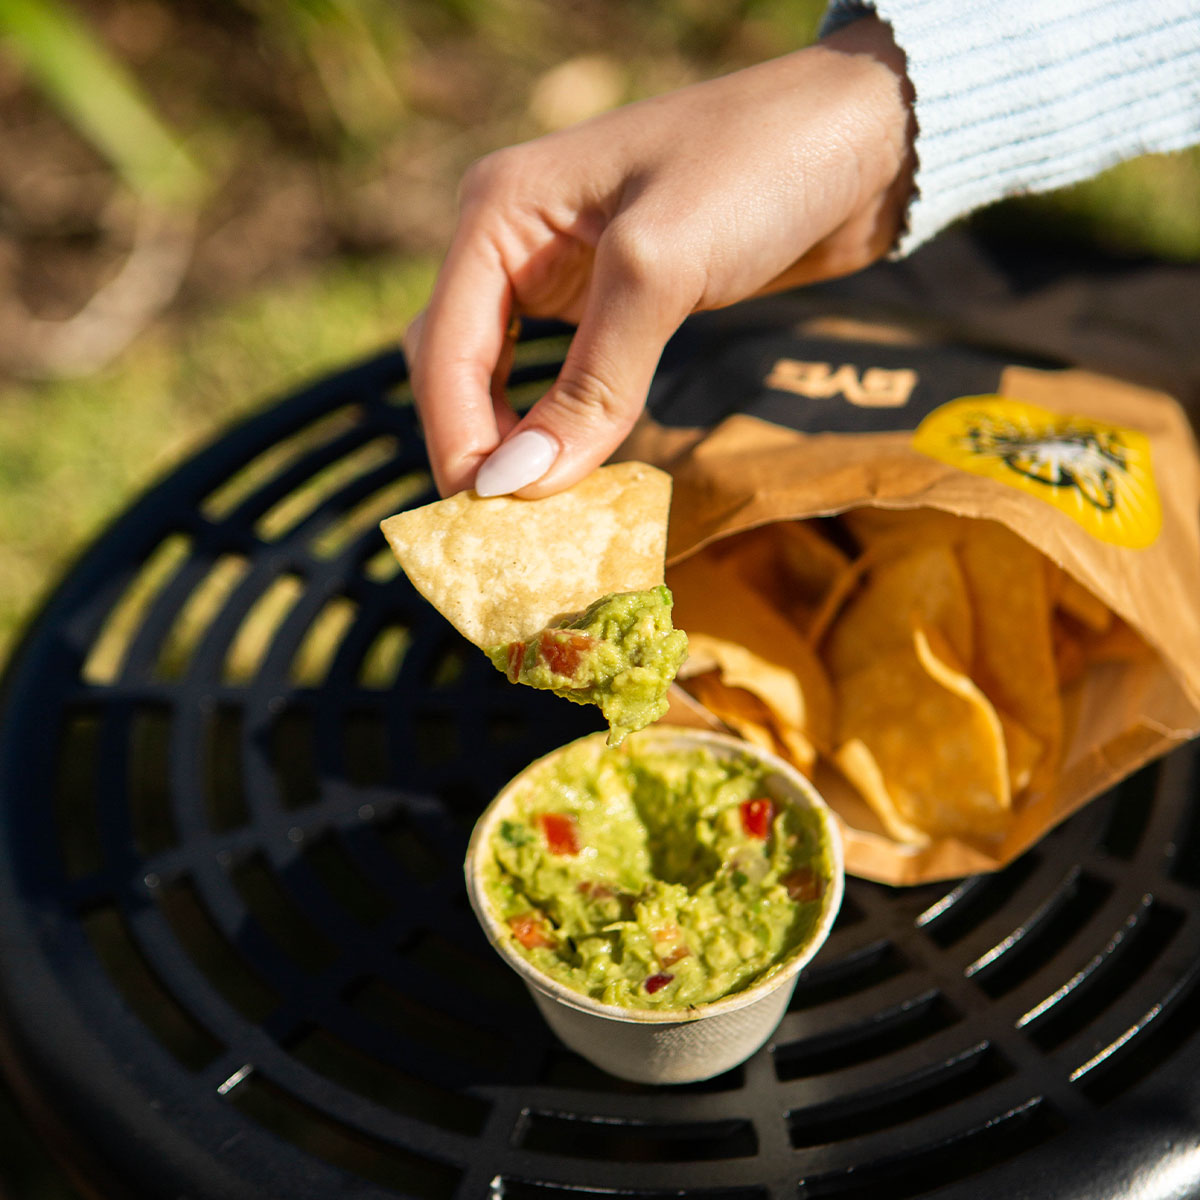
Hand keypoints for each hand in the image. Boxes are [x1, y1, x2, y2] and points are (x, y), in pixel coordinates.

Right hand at [406, 16, 914, 496]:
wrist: (859, 135)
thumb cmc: (757, 167)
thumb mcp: (661, 270)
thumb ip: (591, 383)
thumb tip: (520, 485)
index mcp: (497, 211)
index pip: (444, 351)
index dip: (459, 443)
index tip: (485, 522)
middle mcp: (511, 240)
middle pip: (456, 368)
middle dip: (475, 448)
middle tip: (507, 530)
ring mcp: (558, 270)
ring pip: (498, 377)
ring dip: (510, 444)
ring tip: (538, 512)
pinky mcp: (606, 299)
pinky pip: (557, 376)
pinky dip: (556, 427)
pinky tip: (573, 466)